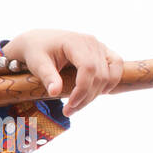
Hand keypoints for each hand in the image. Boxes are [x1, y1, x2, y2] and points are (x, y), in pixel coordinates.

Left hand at [2, 30, 123, 116]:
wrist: (39, 41)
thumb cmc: (36, 51)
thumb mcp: (37, 63)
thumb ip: (47, 76)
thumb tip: (54, 92)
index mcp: (76, 42)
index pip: (88, 68)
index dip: (82, 89)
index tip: (70, 104)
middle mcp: (92, 43)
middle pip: (100, 74)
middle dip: (86, 96)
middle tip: (68, 111)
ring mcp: (100, 47)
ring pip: (109, 74)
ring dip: (96, 94)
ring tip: (76, 106)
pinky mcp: (103, 53)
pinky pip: (116, 67)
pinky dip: (110, 82)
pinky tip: (98, 93)